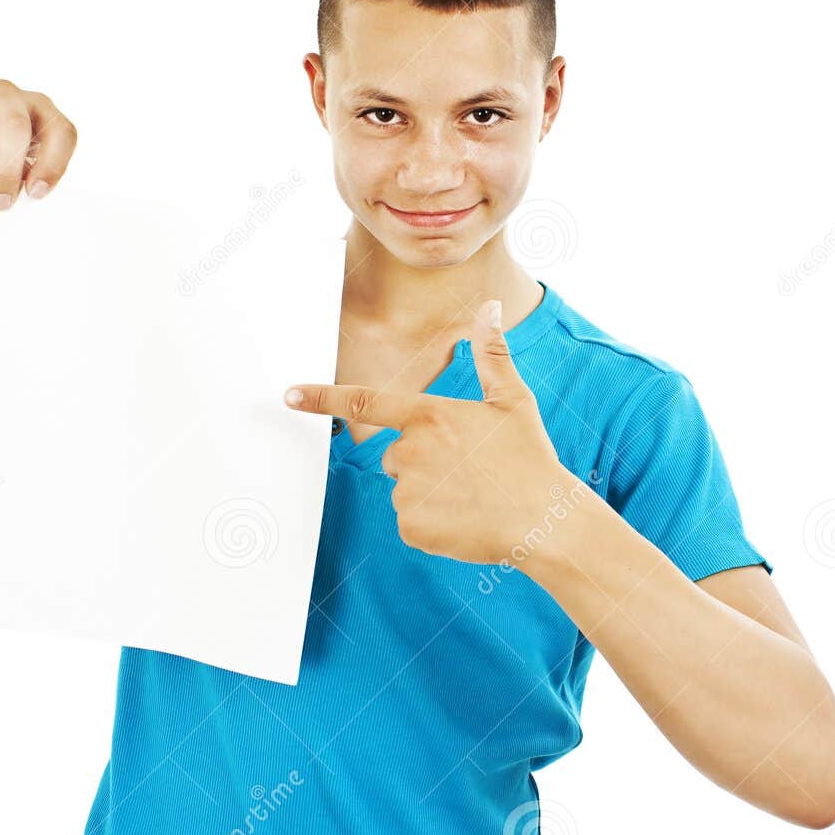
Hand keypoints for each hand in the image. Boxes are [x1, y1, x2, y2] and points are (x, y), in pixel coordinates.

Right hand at [0, 78, 77, 215]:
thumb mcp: (12, 171)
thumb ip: (21, 182)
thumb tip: (17, 211)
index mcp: (38, 114)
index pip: (60, 131)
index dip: (53, 163)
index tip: (36, 194)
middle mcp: (8, 98)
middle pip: (16, 128)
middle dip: (8, 172)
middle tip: (0, 205)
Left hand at [284, 300, 571, 563]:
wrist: (544, 519)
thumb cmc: (529, 459)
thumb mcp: (513, 400)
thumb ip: (491, 354)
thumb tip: (491, 307)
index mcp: (429, 415)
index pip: (364, 402)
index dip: (322, 398)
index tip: (289, 395)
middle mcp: (410, 450)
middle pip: (395, 456)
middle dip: (423, 463)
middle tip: (469, 473)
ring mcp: (408, 490)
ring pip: (405, 490)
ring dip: (431, 495)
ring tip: (473, 498)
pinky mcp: (411, 526)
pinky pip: (412, 523)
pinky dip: (434, 526)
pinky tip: (466, 521)